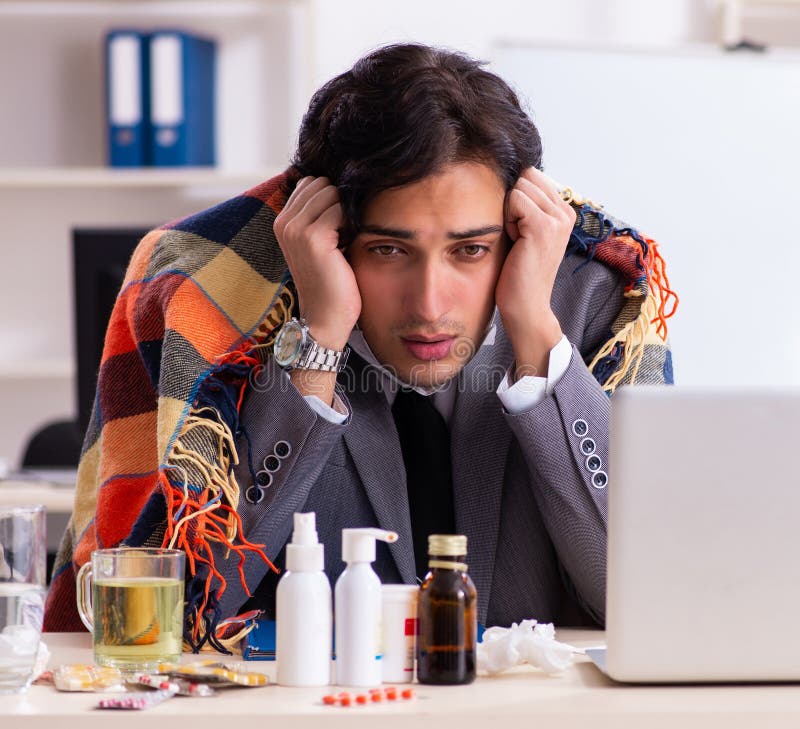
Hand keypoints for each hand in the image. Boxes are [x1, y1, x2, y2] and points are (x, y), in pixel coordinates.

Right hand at [273, 177, 360, 349]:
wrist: (326, 317)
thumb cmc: (330, 280)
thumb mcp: (319, 243)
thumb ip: (320, 214)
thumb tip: (339, 185)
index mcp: (282, 222)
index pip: (310, 182)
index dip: (329, 199)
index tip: (335, 226)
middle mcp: (284, 222)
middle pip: (321, 183)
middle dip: (337, 202)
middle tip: (342, 234)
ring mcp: (296, 229)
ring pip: (331, 192)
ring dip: (344, 212)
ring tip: (344, 239)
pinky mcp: (313, 237)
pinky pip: (340, 209)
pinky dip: (351, 223)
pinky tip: (348, 245)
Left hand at [495, 167, 575, 377]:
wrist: (527, 306)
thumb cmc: (520, 273)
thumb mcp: (526, 233)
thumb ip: (527, 207)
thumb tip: (513, 178)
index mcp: (564, 212)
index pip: (533, 177)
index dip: (518, 200)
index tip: (522, 231)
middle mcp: (566, 213)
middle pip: (526, 178)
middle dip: (513, 205)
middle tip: (519, 237)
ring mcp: (557, 219)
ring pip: (520, 187)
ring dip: (510, 213)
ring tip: (518, 241)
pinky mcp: (543, 226)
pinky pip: (514, 199)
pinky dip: (508, 220)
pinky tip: (516, 243)